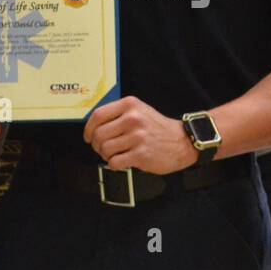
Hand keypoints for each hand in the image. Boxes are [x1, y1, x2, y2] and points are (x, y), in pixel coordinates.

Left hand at [83, 96, 197, 174]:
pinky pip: (114, 162)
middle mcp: (133, 119)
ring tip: (116, 154)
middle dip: (97, 145)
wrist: (182, 141)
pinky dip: (115, 165)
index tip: (88, 136)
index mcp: (130, 105)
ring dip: (106, 156)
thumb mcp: (139, 110)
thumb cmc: (157, 128)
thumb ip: (118, 114)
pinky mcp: (140, 154)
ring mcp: (137, 137)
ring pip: (105, 150)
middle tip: (104, 149)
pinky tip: (123, 161)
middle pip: (99, 135)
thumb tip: (93, 126)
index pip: (97, 116)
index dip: (88, 129)